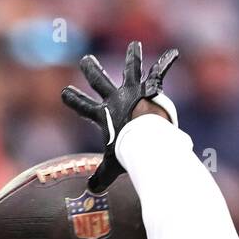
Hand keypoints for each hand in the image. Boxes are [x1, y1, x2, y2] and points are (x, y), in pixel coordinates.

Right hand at [61, 42, 179, 192]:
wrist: (147, 140)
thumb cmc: (129, 154)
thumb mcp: (113, 167)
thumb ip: (101, 177)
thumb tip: (91, 192)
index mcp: (104, 116)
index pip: (83, 107)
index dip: (73, 100)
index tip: (64, 92)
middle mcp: (116, 99)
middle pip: (99, 81)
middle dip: (91, 71)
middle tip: (86, 60)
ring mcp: (133, 91)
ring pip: (130, 70)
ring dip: (132, 57)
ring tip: (134, 46)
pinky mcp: (150, 90)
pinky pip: (159, 73)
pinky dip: (166, 63)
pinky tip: (174, 53)